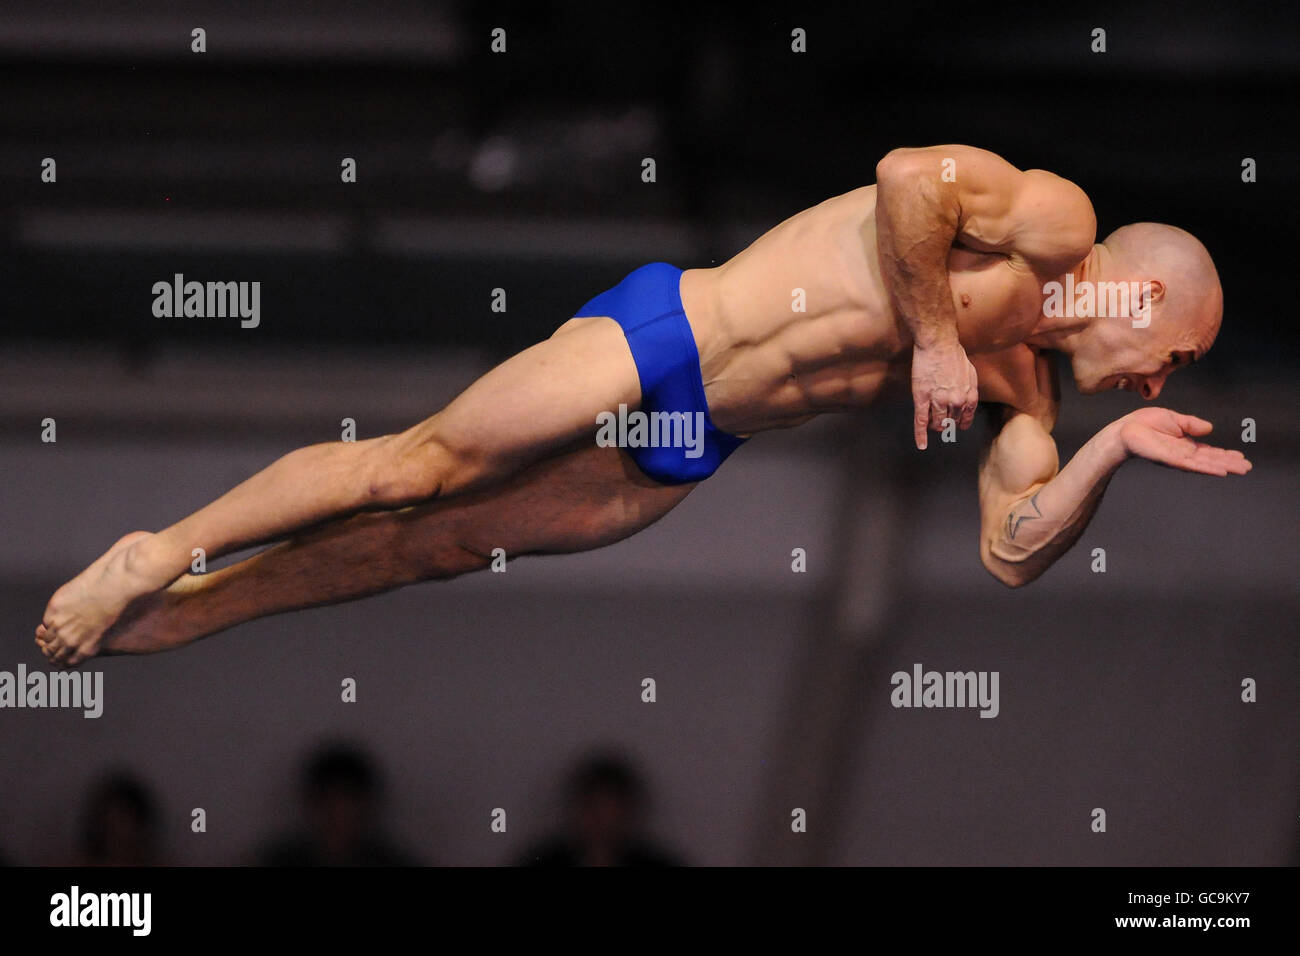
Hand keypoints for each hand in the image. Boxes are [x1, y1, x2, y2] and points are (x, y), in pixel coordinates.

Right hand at [911, 338, 978, 448]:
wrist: (938, 343)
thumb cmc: (954, 353)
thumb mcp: (970, 371)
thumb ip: (970, 387)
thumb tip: (968, 397)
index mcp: (969, 396)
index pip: (965, 418)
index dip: (959, 423)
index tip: (956, 425)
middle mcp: (956, 402)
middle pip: (950, 422)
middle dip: (946, 423)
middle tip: (940, 422)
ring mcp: (938, 401)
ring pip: (937, 423)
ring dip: (935, 426)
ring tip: (932, 425)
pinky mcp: (922, 399)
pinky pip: (921, 421)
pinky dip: (921, 435)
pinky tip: (921, 445)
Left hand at [1118, 408, 1251, 475]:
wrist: (1124, 430)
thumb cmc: (1144, 424)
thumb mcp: (1173, 419)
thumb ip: (1191, 424)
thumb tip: (1209, 428)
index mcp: (1184, 444)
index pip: (1208, 452)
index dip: (1224, 455)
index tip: (1240, 457)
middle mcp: (1183, 454)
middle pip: (1211, 460)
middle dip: (1230, 463)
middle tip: (1247, 467)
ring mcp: (1178, 458)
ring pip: (1206, 464)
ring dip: (1224, 467)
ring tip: (1241, 470)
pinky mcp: (1171, 459)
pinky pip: (1193, 464)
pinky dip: (1208, 468)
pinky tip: (1222, 471)